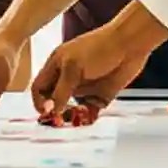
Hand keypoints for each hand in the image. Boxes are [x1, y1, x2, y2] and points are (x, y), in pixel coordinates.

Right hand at [30, 24, 149, 117]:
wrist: (129, 45)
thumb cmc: (98, 48)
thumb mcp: (73, 67)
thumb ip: (61, 90)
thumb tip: (51, 111)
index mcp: (57, 67)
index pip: (39, 88)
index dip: (39, 101)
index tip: (45, 112)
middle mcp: (68, 79)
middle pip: (53, 101)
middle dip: (54, 113)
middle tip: (58, 122)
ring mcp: (84, 88)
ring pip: (70, 109)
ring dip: (70, 117)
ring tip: (76, 118)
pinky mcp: (100, 96)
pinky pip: (89, 112)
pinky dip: (86, 119)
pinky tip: (87, 119)